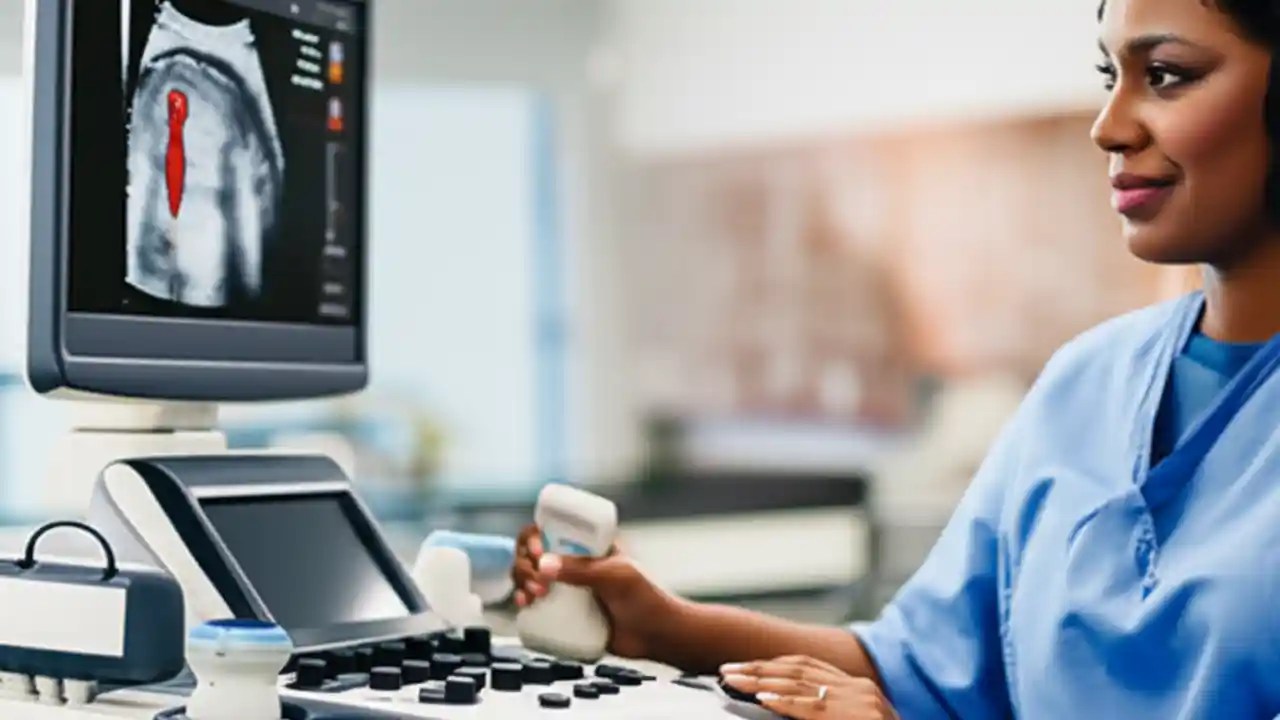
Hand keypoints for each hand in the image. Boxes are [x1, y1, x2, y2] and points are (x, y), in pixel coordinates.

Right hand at [510, 524, 677, 658]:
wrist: (657, 636)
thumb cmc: (646, 598)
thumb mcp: (616, 575)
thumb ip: (583, 570)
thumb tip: (544, 565)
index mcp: (588, 546)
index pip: (551, 530)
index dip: (536, 537)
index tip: (539, 551)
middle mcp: (574, 565)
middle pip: (534, 553)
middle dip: (526, 563)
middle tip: (539, 581)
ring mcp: (567, 589)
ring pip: (530, 577)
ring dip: (522, 581)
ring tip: (534, 595)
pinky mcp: (564, 614)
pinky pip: (535, 604)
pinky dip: (524, 600)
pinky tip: (525, 604)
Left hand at [720, 655, 898, 719]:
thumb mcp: (853, 719)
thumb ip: (825, 710)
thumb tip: (783, 702)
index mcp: (858, 688)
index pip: (808, 666)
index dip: (773, 665)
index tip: (745, 666)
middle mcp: (858, 688)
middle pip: (798, 671)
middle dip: (759, 669)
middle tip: (728, 669)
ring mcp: (858, 702)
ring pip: (799, 684)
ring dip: (761, 681)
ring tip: (734, 679)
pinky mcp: (854, 717)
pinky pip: (812, 708)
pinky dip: (784, 702)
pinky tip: (762, 698)